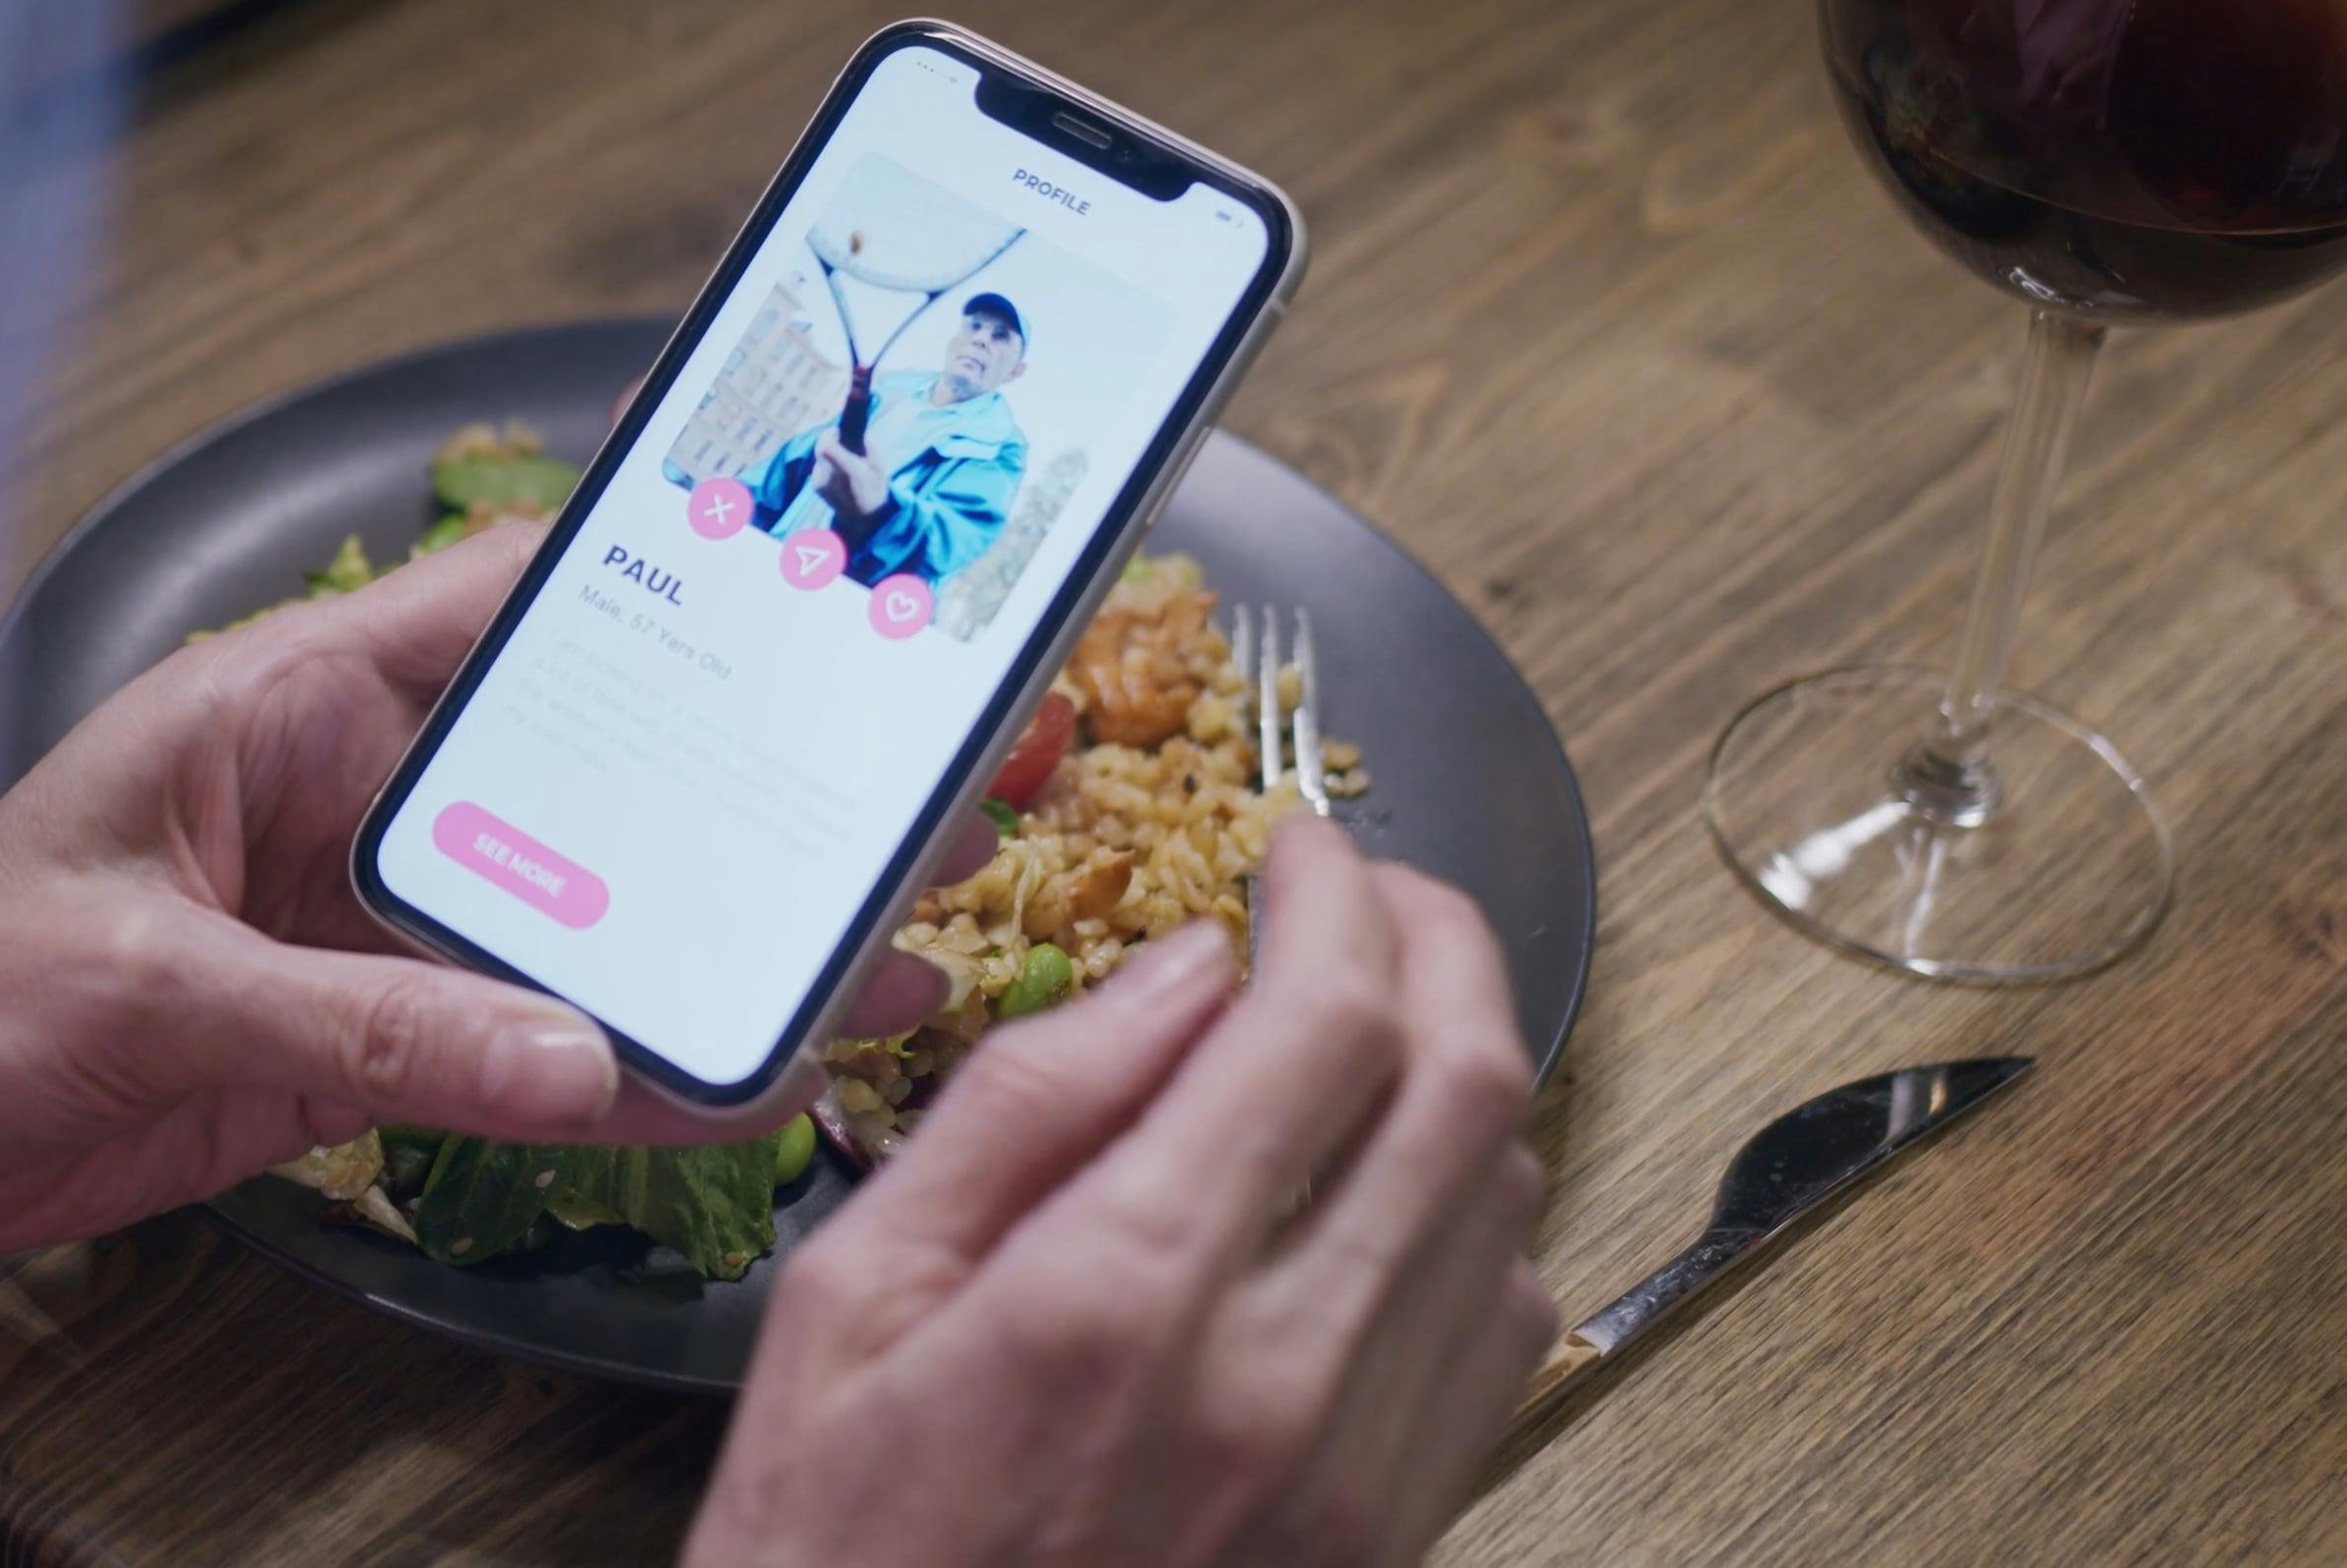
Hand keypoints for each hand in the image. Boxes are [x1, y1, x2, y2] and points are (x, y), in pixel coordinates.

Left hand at [0, 521, 959, 1343]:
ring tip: (895, 940)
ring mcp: (368, 922)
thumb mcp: (144, 984)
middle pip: (595, 767)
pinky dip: (635, 1072)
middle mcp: (353, 792)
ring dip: (730, 930)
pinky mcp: (363, 1040)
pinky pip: (531, 1050)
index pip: (515, 596)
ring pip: (589, 912)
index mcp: (292, 698)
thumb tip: (565, 1056)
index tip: (821, 529)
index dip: (669, 553)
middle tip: (926, 778)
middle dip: (760, 773)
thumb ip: (362, 1025)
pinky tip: (752, 1078)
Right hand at [689, 819, 1552, 1566]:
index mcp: (1120, 1296)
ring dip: (1458, 1070)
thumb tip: (1181, 967)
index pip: (1324, 1025)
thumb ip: (1026, 1111)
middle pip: (1464, 1089)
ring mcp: (1358, 1473)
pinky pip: (1508, 1331)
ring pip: (1507, 1198)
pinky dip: (1474, 1216)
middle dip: (1439, 942)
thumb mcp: (851, 1302)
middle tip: (1369, 895)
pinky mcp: (1395, 1535)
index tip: (1294, 848)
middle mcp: (1279, 1382)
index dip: (1337, 895)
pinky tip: (1378, 1192)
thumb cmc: (837, 1548)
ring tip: (1363, 1028)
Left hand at [812, 426, 887, 517]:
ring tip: (843, 460)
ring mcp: (820, 483)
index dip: (831, 435)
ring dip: (829, 451)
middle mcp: (830, 477)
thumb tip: (859, 432)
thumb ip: (869, 447)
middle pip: (820, 446)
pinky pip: (818, 464)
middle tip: (843, 441)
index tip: (841, 433)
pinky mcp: (815, 486)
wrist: (862, 520)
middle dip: (830, 439)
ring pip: (818, 454)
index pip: (826, 447)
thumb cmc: (874, 491)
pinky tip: (838, 472)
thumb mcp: (879, 468)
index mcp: (849, 471)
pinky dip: (826, 463)